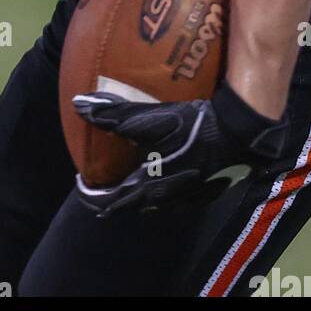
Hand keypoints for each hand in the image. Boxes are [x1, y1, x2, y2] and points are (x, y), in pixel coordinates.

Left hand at [71, 82, 289, 215]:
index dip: (94, 195)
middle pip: (132, 205)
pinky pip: (171, 198)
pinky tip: (159, 178)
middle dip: (114, 197)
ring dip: (136, 196)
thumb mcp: (146, 118)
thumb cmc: (188, 128)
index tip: (81, 184)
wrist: (233, 133)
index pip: (113, 200)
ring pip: (153, 204)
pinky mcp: (200, 189)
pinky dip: (157, 192)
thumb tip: (78, 105)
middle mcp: (165, 198)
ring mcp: (185, 196)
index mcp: (148, 186)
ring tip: (126, 182)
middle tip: (100, 184)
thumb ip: (112, 113)